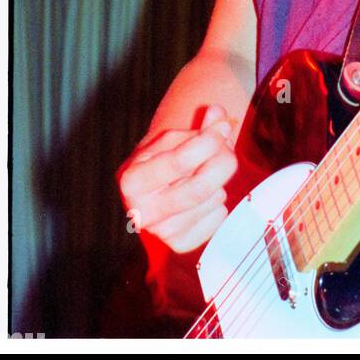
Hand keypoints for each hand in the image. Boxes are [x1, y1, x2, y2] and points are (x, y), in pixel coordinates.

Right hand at [117, 105, 239, 254]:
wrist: (155, 190)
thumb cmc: (165, 158)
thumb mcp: (174, 139)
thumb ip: (199, 126)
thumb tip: (219, 115)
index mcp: (132, 181)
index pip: (179, 161)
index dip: (208, 140)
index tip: (222, 126)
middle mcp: (142, 212)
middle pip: (199, 188)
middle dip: (223, 161)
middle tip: (228, 146)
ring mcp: (161, 232)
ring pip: (213, 200)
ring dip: (220, 180)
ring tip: (206, 172)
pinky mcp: (181, 244)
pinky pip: (219, 217)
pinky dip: (220, 201)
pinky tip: (206, 196)